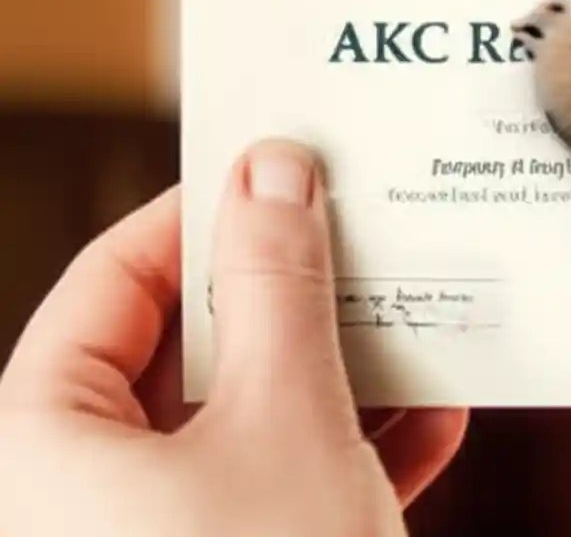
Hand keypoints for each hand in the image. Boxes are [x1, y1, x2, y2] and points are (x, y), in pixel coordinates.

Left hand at [0, 140, 466, 535]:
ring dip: (337, 372)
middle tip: (358, 237)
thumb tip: (274, 170)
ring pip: (244, 419)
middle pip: (186, 348)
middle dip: (289, 296)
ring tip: (412, 316)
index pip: (114, 280)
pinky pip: (280, 486)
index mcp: (42, 441)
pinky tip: (431, 416)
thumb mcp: (286, 419)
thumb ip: (280, 285)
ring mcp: (157, 536)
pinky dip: (349, 451)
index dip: (201, 213)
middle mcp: (77, 490)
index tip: (280, 168)